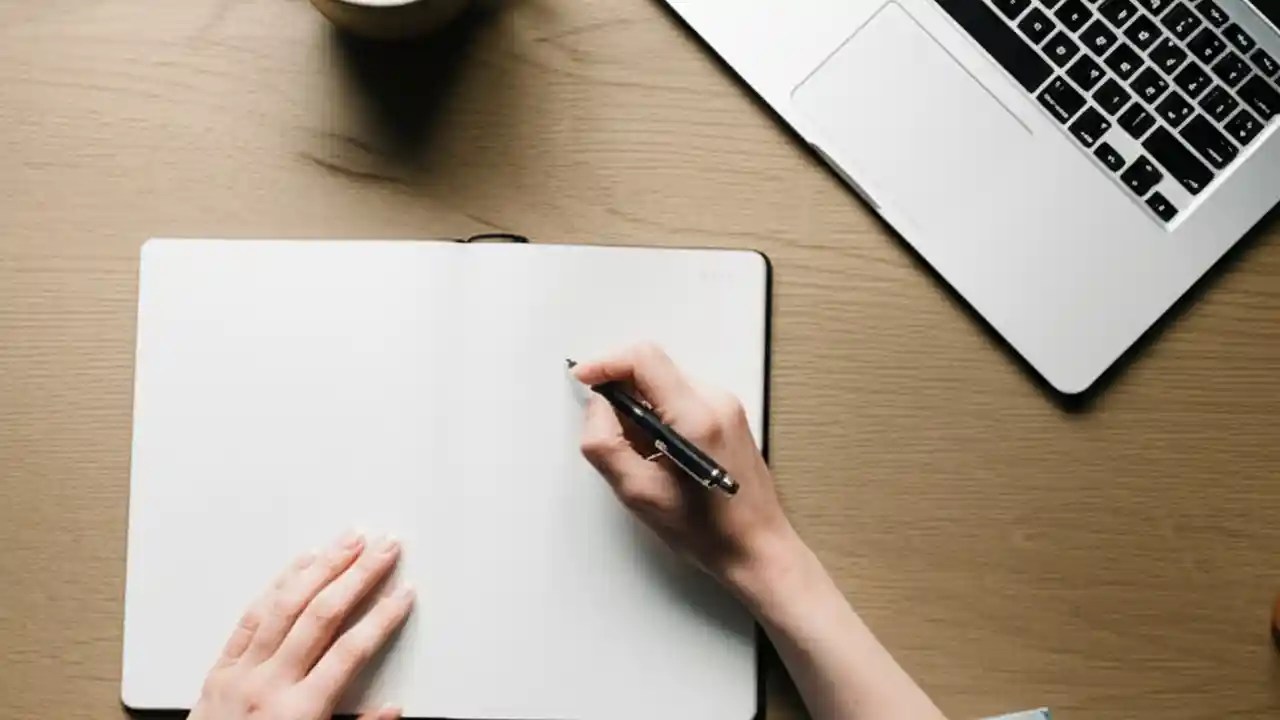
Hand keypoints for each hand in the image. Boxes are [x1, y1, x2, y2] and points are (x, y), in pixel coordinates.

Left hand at [190, 531, 414, 719]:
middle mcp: (269, 685)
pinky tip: (300, 564)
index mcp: (300, 713)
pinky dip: (278, 585)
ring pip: (285, 604)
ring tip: (348, 541)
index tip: (404, 593)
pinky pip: (251, 616)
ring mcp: (241, 672)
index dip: (382, 618)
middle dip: (359, 575)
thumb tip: (391, 711)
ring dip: (321, 566)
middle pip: (322, 615)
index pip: (351, 651)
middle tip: (385, 548)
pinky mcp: (220, 668)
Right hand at [574, 343, 798, 597]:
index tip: (584, 380)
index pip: (645, 359)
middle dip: (622, 396)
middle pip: (653, 370)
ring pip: (664, 385)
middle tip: (616, 440)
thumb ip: (606, 445)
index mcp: (697, 418)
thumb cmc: (707, 531)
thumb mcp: (640, 493)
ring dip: (641, 411)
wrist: (757, 548)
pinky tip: (662, 456)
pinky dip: (660, 418)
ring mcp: (727, 407)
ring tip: (644, 458)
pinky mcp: (728, 416)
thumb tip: (596, 407)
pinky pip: (681, 399)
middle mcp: (717, 402)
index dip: (606, 364)